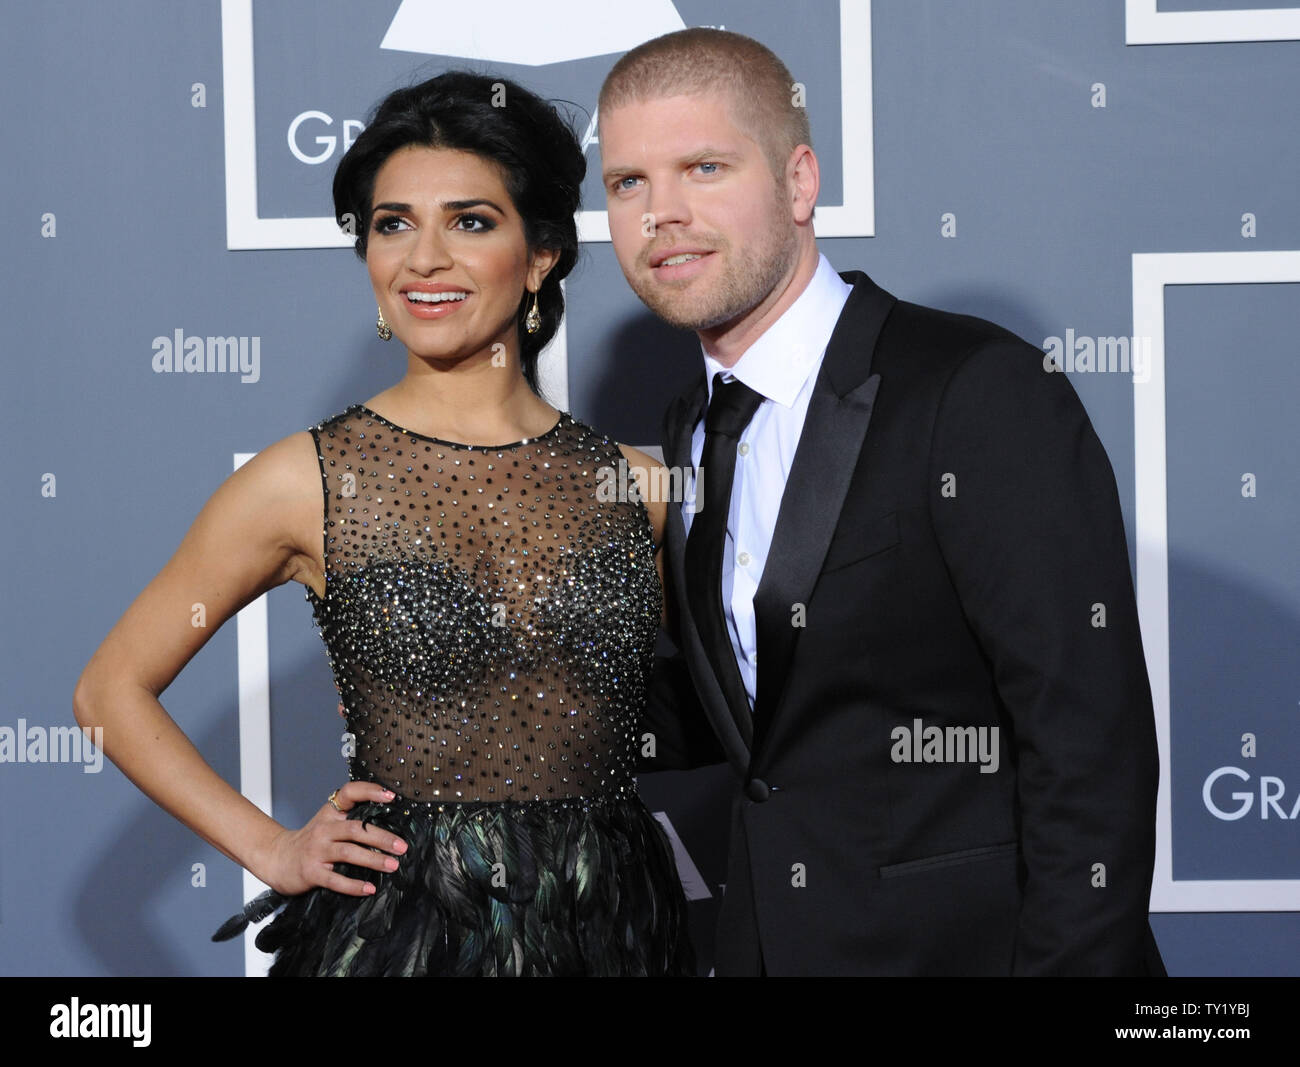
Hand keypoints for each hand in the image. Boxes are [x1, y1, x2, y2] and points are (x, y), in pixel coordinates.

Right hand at [256, 780, 407, 896]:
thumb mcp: (328, 823)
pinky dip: (353, 885)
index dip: (370, 791)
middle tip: (402, 847)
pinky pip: (335, 879)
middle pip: (356, 829)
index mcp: (330, 813)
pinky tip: (369, 888)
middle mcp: (324, 829)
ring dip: (373, 860)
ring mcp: (316, 850)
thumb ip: (351, 821)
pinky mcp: (311, 871)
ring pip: (349, 853)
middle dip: (382, 838)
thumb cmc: (310, 842)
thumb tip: (390, 828)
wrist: (276, 859)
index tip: (391, 797)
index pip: (350, 793)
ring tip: (393, 866)